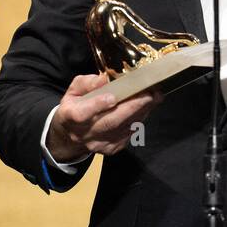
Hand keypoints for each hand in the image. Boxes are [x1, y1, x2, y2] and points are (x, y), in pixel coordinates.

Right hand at [47, 73, 163, 161]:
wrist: (72, 137)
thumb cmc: (75, 107)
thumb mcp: (73, 91)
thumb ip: (87, 83)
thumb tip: (104, 79)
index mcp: (71, 116)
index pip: (83, 114)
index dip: (98, 105)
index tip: (113, 97)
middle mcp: (86, 133)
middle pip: (111, 122)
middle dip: (133, 106)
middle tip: (150, 93)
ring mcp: (100, 143)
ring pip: (125, 127)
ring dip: (143, 111)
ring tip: (155, 96)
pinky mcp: (113, 148)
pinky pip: (130, 132)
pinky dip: (140, 118)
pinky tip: (147, 107)